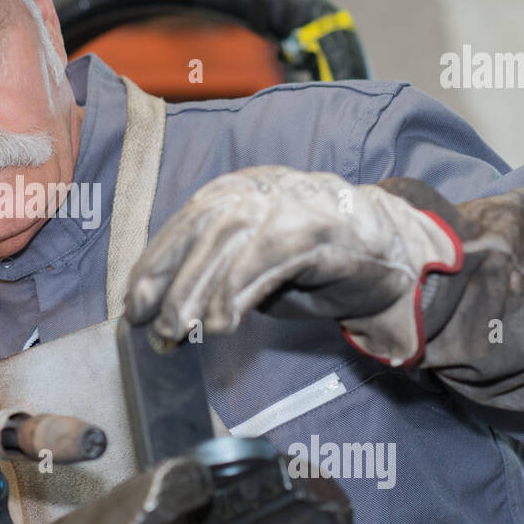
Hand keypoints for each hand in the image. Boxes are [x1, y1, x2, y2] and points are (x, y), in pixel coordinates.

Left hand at [124, 166, 460, 366]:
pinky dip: (236, 294)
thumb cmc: (313, 261)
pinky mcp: (316, 227)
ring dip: (196, 293)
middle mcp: (256, 190)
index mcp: (233, 191)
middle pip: (197, 230)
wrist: (389, 249)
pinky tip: (223, 325)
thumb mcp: (251, 263)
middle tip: (154, 329)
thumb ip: (212, 273)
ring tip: (182, 334)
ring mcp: (288, 203)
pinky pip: (263, 259)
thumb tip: (163, 311)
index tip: (133, 307)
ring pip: (225, 242)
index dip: (152, 267)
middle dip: (166, 283)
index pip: (180, 226)